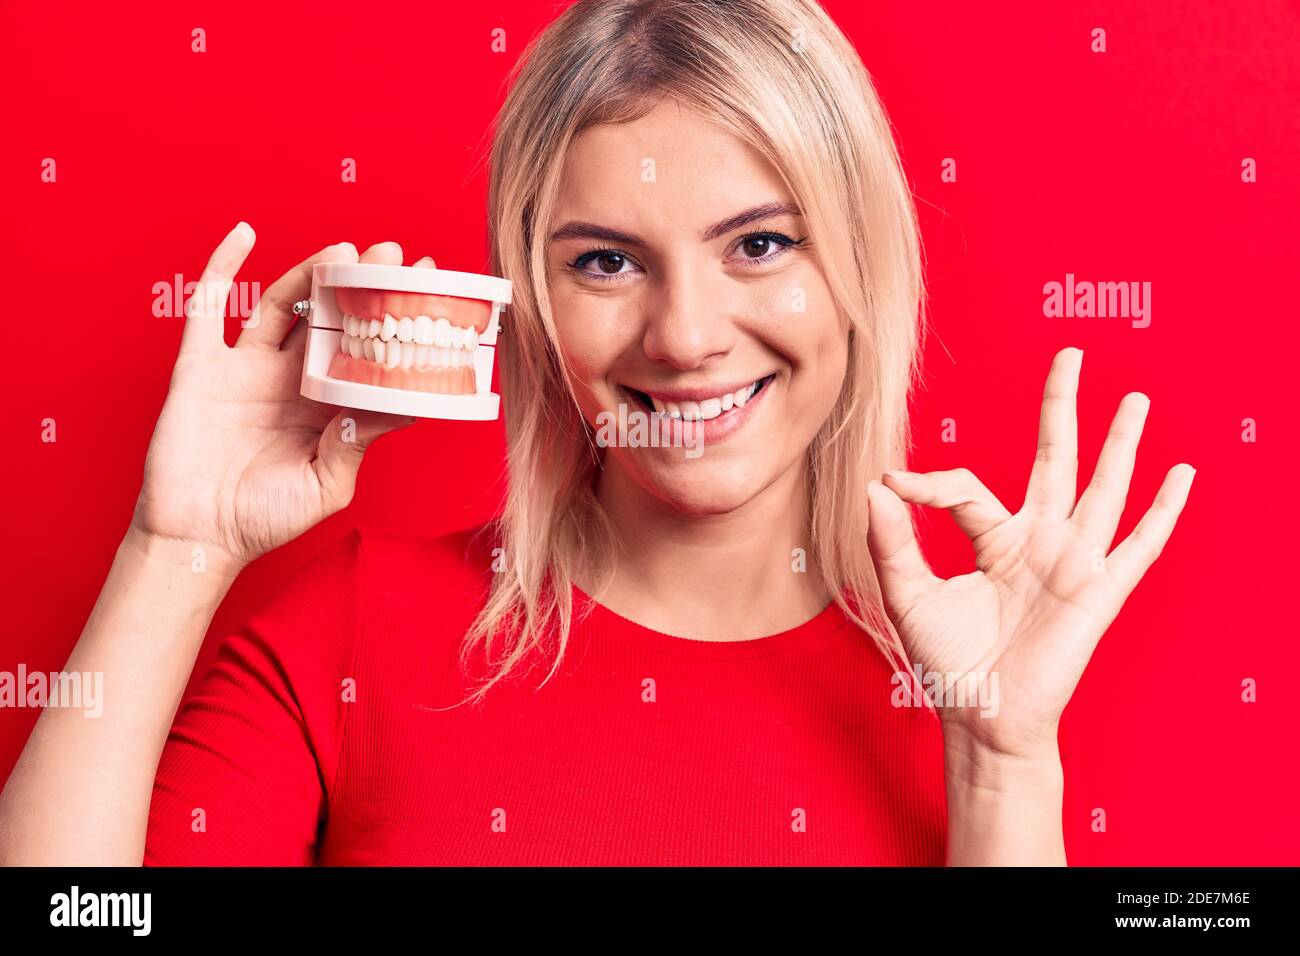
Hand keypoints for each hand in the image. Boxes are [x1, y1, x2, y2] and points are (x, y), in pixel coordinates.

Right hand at [129, 225, 435, 572]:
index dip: (391, 320)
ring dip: (310, 273)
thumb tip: (403, 401)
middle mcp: (290, 379)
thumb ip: (359, 440)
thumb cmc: (265, 518)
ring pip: (281, 305)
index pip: (364, 350)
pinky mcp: (202, 366)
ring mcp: (245, 368)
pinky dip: (223, 266)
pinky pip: (208, 307)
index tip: (424, 289)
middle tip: (391, 253)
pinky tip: (244, 234)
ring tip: (344, 249)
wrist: (199, 538)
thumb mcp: (327, 482)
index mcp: (326, 404)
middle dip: (358, 285)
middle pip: (328, 318)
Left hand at [865, 347, 1194, 759]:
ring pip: (1102, 489)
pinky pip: (1138, 546)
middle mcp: (1039, 541)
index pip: (967, 487)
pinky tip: (1180, 473)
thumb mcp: (909, 596)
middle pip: (1055, 459)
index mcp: (994, 539)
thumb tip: (876, 485)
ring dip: (1120, 444)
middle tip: (1070, 354)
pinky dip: (1161, 511)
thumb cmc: (949, 663)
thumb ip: (892, 542)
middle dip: (1062, 407)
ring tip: (1135, 398)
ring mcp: (1073, 563)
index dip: (927, 482)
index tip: (893, 482)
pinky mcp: (1098, 593)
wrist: (982, 719)